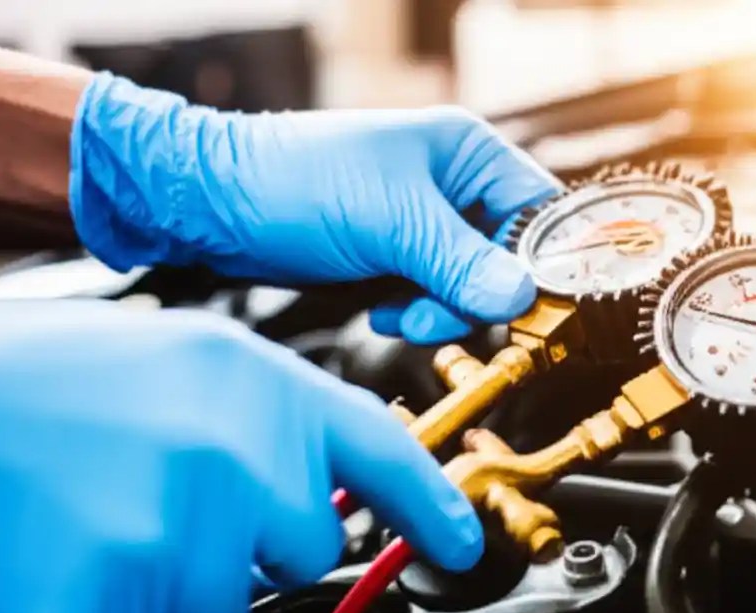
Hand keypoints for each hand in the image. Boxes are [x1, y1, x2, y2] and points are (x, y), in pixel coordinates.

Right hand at [0, 301, 480, 612]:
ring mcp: (175, 545)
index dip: (431, 505)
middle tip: (147, 496)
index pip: (377, 450)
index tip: (461, 544)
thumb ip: (255, 415)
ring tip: (84, 518)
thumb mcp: (168, 360)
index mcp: (250, 383)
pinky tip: (52, 565)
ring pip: (215, 610)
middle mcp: (232, 459)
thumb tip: (308, 481)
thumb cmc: (27, 382)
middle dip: (238, 541)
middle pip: (299, 549)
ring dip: (159, 585)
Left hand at [69, 73, 559, 343]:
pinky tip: (380, 306)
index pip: (538, 213)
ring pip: (472, 290)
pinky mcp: (400, 260)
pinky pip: (435, 300)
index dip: (538, 262)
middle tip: (438, 307)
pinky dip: (415, 314)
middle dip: (477, 296)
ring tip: (398, 308)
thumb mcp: (390, 222)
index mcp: (468, 154)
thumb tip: (520, 298)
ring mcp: (427, 226)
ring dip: (442, 311)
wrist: (216, 208)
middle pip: (508, 261)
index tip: (525, 305)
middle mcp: (455, 188)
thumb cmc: (294, 183)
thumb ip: (460, 263)